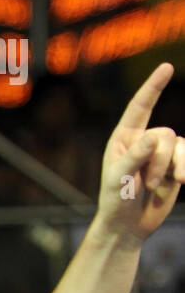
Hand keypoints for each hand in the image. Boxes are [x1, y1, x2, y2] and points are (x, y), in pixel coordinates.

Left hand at [96, 62, 184, 243]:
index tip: (167, 67)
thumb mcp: (119, 179)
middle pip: (165, 134)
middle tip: (145, 184)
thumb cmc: (115, 201)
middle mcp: (143, 140)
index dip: (154, 86)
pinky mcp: (174, 165)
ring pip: (178, 145)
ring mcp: (161, 153)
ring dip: (169, 167)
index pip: (140, 106)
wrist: (127, 226)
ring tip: (153, 187)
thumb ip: (135, 156)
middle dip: (158, 160)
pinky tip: (181, 181)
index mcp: (124, 138)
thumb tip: (153, 137)